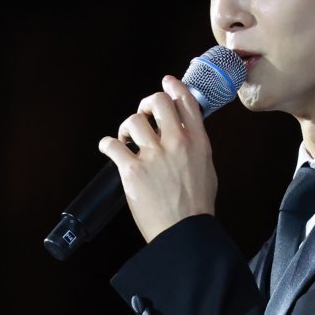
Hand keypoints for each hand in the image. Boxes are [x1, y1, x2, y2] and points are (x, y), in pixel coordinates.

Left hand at [97, 75, 216, 242]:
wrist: (184, 231)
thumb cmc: (196, 206)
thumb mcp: (207, 168)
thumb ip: (196, 146)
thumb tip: (185, 134)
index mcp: (197, 141)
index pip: (186, 101)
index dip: (174, 87)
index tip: (166, 83)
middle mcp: (176, 143)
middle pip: (157, 101)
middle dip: (146, 104)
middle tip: (142, 116)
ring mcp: (153, 155)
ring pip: (133, 120)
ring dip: (126, 128)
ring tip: (126, 139)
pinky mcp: (132, 169)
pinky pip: (112, 144)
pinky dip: (108, 144)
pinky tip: (110, 148)